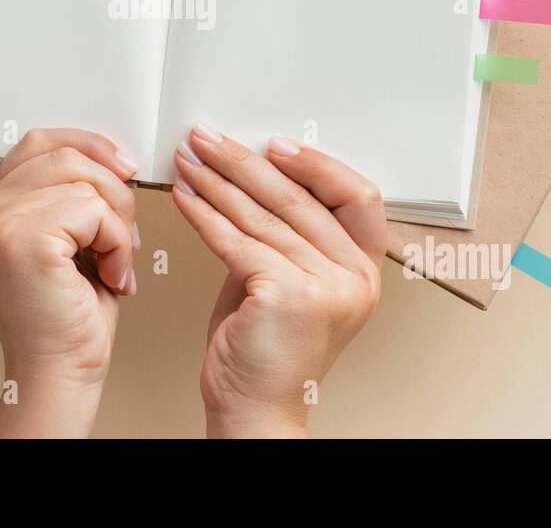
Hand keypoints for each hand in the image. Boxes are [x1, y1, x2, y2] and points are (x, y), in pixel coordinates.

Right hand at [0, 128, 140, 437]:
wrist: (59, 374)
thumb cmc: (68, 320)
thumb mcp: (69, 242)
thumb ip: (72, 197)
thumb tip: (111, 158)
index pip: (36, 144)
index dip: (85, 144)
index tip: (121, 165)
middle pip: (64, 156)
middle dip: (113, 189)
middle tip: (124, 234)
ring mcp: (0, 226)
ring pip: (85, 180)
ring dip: (118, 221)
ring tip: (114, 260)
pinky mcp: (25, 240)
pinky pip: (93, 210)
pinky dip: (117, 241)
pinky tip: (111, 274)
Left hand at [170, 124, 385, 437]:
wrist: (253, 411)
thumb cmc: (263, 349)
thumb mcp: (286, 279)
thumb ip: (283, 234)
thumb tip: (251, 174)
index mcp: (365, 270)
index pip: (358, 195)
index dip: (318, 164)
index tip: (273, 145)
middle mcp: (356, 279)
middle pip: (299, 199)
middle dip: (244, 161)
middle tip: (207, 139)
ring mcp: (327, 288)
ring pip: (263, 216)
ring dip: (216, 181)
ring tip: (188, 161)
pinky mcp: (289, 296)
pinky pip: (237, 242)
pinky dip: (204, 215)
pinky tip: (185, 197)